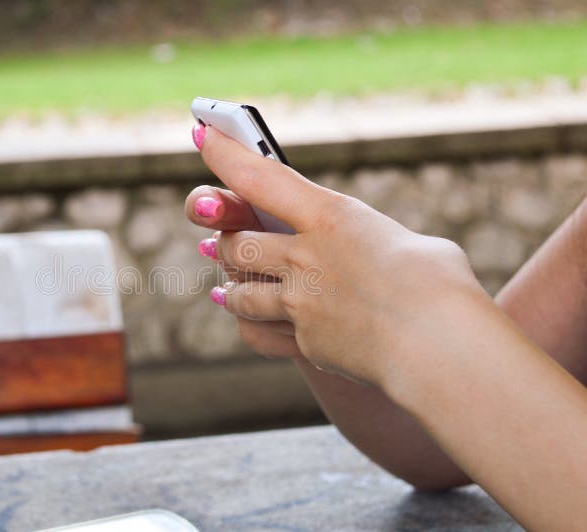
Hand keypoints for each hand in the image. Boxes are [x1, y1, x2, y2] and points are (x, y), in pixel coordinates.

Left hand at [190, 124, 486, 385]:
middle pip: (234, 242)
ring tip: (228, 281)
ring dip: (231, 284)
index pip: (260, 176)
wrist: (443, 348)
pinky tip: (242, 315)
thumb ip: (372, 246)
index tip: (201, 133)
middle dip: (225, 237)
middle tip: (227, 235)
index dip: (224, 153)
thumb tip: (367, 262)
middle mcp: (304, 258)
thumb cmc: (443, 286)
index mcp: (332, 217)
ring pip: (236, 290)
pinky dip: (246, 322)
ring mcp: (299, 303)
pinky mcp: (303, 343)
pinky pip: (255, 332)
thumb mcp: (410, 245)